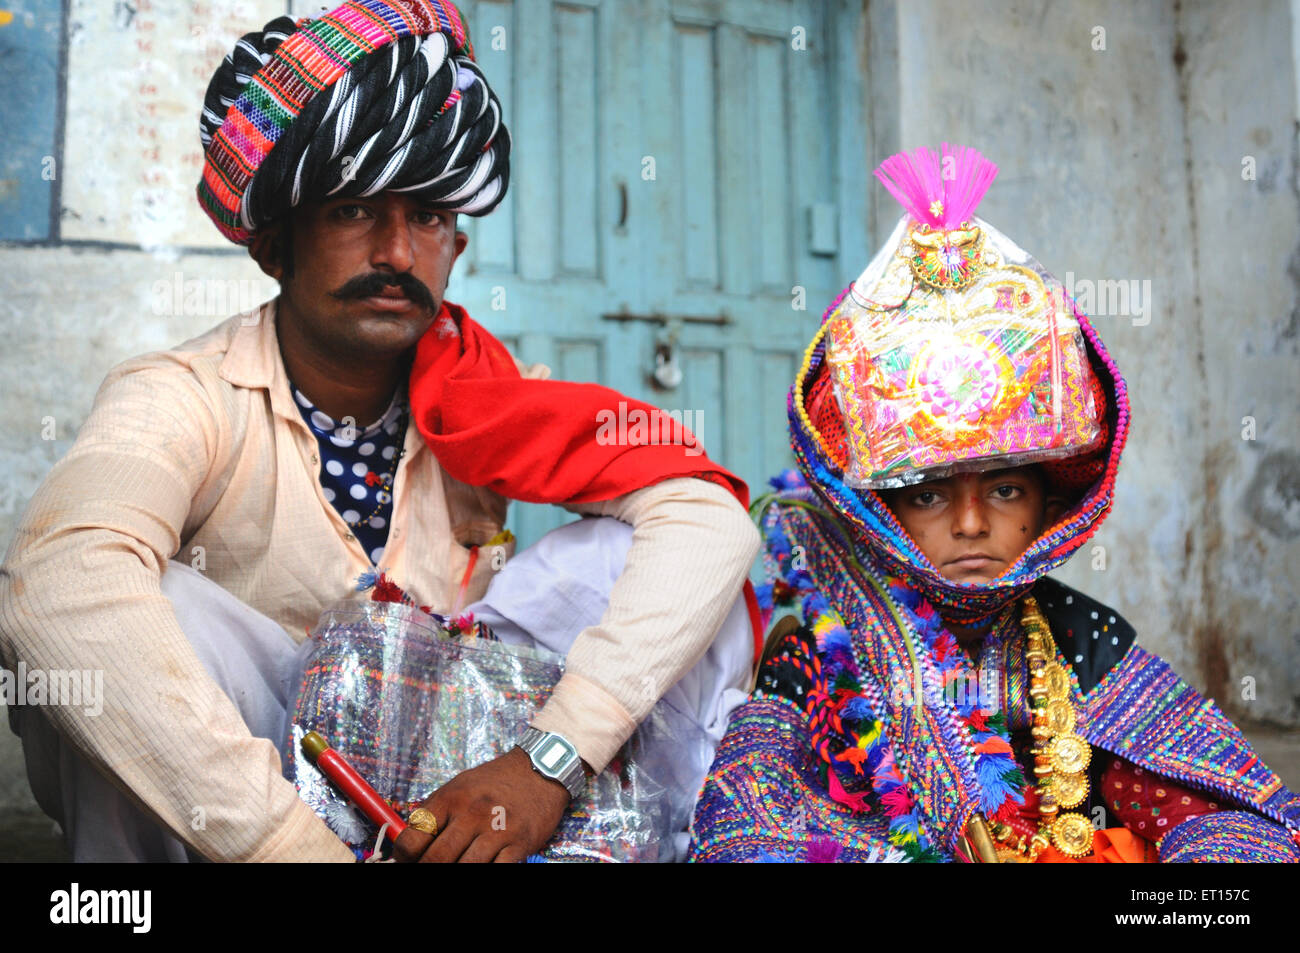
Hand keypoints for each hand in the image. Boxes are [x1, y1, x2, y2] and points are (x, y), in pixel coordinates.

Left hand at [392, 746, 569, 862]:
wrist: (539, 770)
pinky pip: (496, 871)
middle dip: (427, 870)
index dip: (404, 858)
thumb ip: (435, 813)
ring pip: (465, 869)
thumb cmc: (494, 782)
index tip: (408, 861)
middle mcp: (472, 814)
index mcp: (451, 799)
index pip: (413, 838)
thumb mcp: (458, 786)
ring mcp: (497, 830)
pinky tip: (481, 867)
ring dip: (455, 874)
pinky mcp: (520, 844)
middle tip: (430, 868)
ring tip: (457, 866)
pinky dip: (485, 872)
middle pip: (436, 860)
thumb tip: (409, 846)